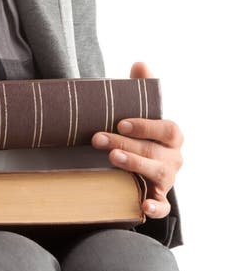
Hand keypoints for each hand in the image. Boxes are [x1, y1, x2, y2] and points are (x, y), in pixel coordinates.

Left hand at [91, 61, 183, 218]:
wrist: (136, 168)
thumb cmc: (138, 135)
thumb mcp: (138, 111)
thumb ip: (140, 88)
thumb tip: (140, 62)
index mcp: (172, 136)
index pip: (167, 129)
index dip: (146, 125)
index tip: (120, 122)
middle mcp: (173, 158)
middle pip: (154, 151)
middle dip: (125, 144)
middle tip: (97, 138)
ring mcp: (167, 180)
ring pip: (157, 175)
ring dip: (135, 166)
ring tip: (112, 158)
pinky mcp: (159, 199)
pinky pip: (162, 207)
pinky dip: (155, 207)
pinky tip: (143, 205)